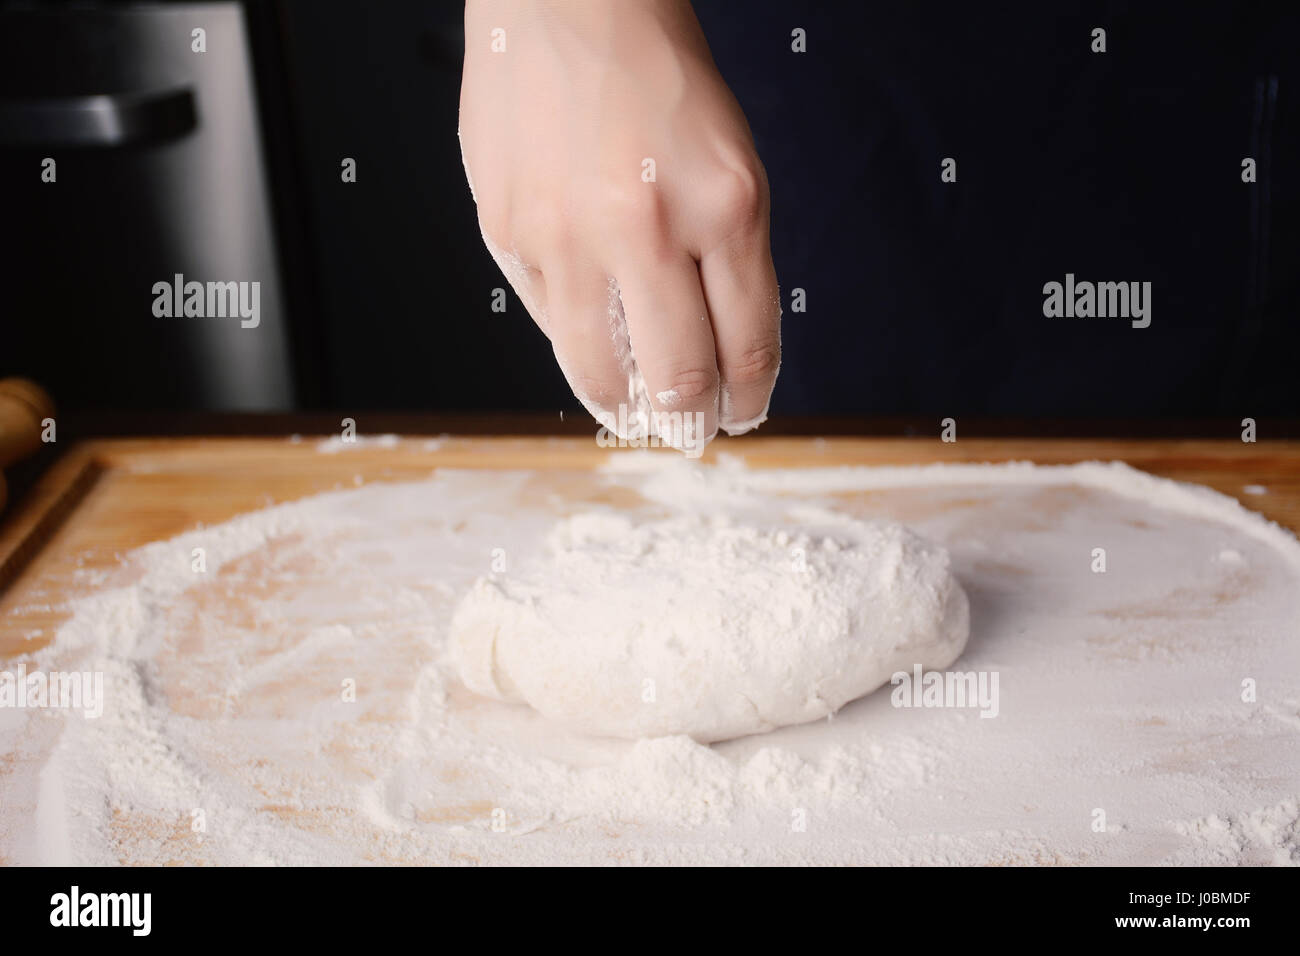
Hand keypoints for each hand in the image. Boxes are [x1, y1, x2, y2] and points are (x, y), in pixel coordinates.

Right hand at [459, 0, 780, 454]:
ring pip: (601, 371)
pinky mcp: (508, 231)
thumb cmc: (660, 81)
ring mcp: (568, 234)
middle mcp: (645, 226)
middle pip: (679, 378)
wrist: (568, 5)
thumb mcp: (733, 164)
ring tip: (635, 413)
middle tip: (692, 432)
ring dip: (626, 408)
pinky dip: (575, 343)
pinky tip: (590, 342)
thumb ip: (730, 263)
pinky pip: (548, 320)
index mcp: (726, 205)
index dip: (749, 399)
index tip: (743, 414)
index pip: (748, 346)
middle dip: (692, 423)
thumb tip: (718, 359)